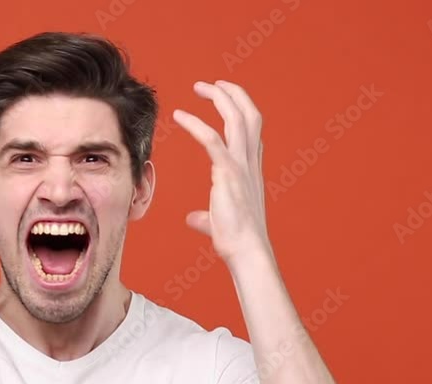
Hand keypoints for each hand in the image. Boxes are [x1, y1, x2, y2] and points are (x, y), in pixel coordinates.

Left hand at [173, 80, 270, 265]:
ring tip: (200, 87)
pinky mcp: (228, 172)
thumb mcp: (218, 222)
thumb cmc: (235, 240)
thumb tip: (193, 220)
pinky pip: (211, 138)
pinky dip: (195, 123)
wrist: (245, 251)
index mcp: (251, 170)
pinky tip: (180, 115)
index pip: (252, 130)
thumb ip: (205, 217)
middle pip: (249, 115)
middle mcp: (250, 162)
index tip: (225, 97)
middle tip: (211, 84)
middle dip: (232, 94)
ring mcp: (242, 165)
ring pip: (236, 118)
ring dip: (219, 97)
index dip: (241, 109)